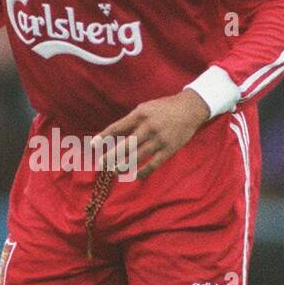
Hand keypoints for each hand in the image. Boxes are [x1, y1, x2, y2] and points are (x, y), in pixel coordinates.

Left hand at [94, 89, 210, 179]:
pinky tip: (135, 176)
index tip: (92, 146)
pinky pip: (153, 164)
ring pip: (138, 157)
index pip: (117, 127)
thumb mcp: (145, 108)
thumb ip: (130, 121)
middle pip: (126, 146)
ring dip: (124, 166)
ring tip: (115, 171)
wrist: (190, 108)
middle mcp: (148, 127)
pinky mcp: (169, 149)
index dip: (104, 137)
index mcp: (140, 114)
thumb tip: (111, 135)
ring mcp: (159, 139)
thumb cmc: (163, 109)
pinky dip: (143, 172)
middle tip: (101, 164)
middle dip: (111, 157)